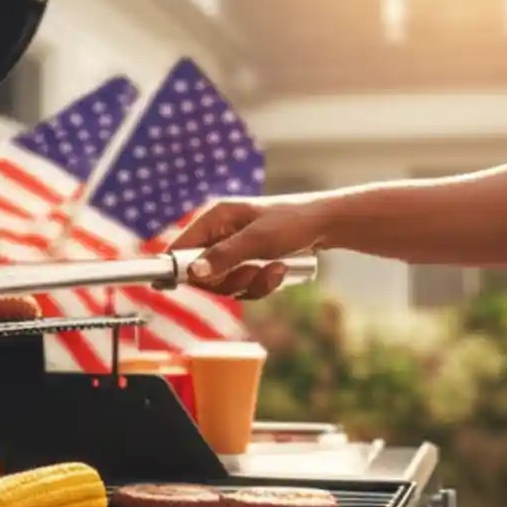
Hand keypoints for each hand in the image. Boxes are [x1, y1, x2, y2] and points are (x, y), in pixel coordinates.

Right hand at [167, 198, 325, 297]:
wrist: (327, 225)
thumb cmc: (292, 221)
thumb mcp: (257, 239)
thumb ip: (223, 256)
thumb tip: (192, 272)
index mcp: (214, 219)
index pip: (180, 247)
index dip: (179, 268)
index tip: (183, 286)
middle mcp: (219, 235)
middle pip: (202, 274)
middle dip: (229, 280)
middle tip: (251, 272)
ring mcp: (233, 251)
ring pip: (225, 284)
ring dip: (250, 283)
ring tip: (274, 269)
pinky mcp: (248, 264)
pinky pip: (242, 287)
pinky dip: (261, 285)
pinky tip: (279, 271)